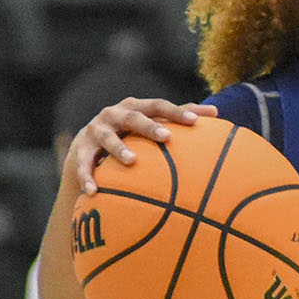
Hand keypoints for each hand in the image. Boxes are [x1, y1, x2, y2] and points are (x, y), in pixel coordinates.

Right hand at [66, 98, 219, 195]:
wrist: (87, 148)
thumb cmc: (130, 136)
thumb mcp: (150, 126)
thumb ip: (178, 120)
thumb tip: (218, 111)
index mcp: (135, 107)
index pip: (159, 106)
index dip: (177, 112)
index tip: (197, 122)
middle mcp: (115, 114)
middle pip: (134, 117)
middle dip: (150, 126)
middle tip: (167, 137)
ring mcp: (96, 130)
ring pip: (108, 138)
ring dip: (120, 149)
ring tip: (133, 162)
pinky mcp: (80, 149)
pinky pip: (84, 164)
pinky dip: (88, 177)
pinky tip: (93, 192)